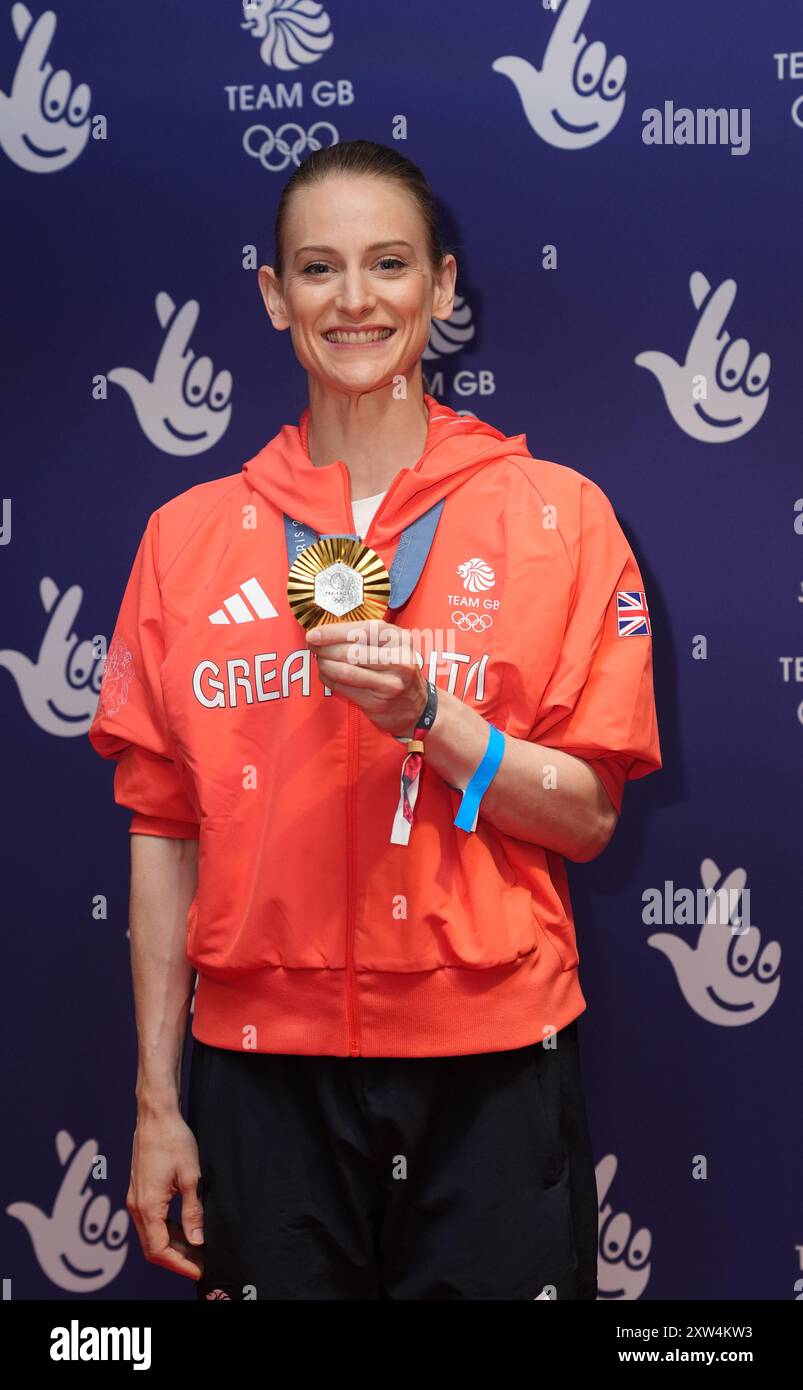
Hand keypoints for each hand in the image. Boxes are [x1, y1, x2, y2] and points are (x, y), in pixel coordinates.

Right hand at [127, 1111, 204, 1280]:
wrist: (156, 1116)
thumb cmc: (173, 1140)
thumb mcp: (191, 1177)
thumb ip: (193, 1212)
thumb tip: (197, 1240)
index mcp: (147, 1206)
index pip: (160, 1250)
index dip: (180, 1264)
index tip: (200, 1270)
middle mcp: (136, 1206)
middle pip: (153, 1247)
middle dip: (177, 1259)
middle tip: (202, 1263)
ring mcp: (136, 1198)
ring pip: (151, 1235)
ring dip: (173, 1245)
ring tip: (198, 1249)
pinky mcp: (140, 1191)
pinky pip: (151, 1221)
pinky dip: (167, 1230)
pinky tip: (185, 1229)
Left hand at [307, 618, 426, 737]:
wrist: (417, 707)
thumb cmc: (397, 670)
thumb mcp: (392, 646)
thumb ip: (365, 636)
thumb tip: (326, 630)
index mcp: (400, 639)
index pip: (363, 630)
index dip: (334, 631)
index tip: (314, 633)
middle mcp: (399, 660)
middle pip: (353, 651)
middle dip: (325, 648)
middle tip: (312, 646)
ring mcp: (391, 683)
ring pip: (346, 670)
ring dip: (325, 664)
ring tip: (319, 660)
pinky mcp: (379, 701)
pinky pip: (345, 687)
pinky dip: (329, 679)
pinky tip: (325, 674)